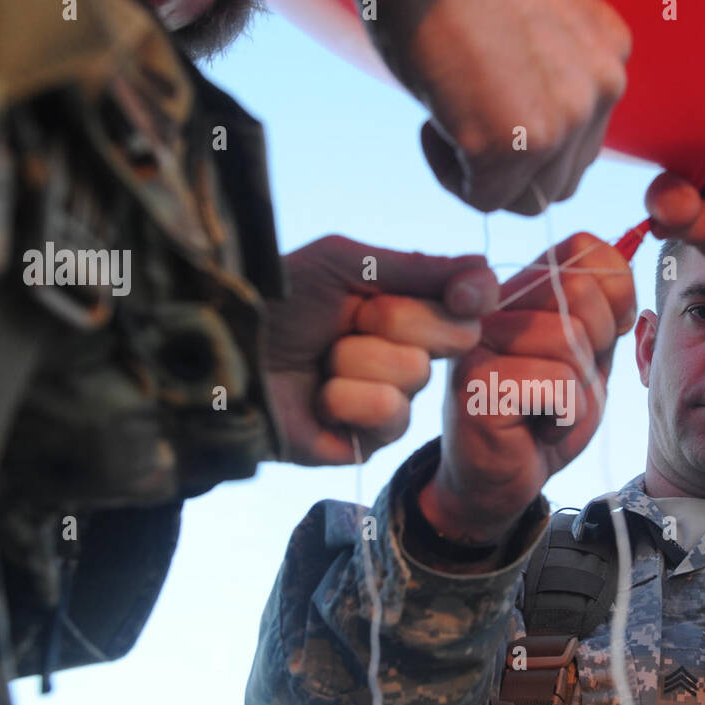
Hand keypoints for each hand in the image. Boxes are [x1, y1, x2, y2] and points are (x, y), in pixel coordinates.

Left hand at [265, 235, 498, 464]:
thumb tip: (486, 270)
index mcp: (401, 311)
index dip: (464, 298)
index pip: (465, 306)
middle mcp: (401, 356)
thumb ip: (417, 267)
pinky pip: (389, 415)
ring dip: (355, 359)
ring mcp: (386, 402)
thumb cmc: (272, 300)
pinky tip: (316, 397)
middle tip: (344, 321)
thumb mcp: (343, 262)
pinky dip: (345, 397)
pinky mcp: (366, 442)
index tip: (464, 292)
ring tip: (317, 361)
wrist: (219, 351)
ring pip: (414, 375)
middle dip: (391, 321)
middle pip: (451, 339)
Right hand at [349, 0, 629, 214]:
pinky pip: (484, 199)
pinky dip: (451, 174)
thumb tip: (516, 125)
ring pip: (526, 198)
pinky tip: (431, 120)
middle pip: (561, 179)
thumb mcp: (528, 19)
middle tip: (461, 112)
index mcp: (609, 53)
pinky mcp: (518, 143)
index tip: (484, 95)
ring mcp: (564, 119)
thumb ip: (543, 73)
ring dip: (482, 174)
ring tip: (447, 112)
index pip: (580, 139)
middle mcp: (601, 88)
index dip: (526, 134)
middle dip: (511, 166)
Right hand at [421, 233, 635, 544]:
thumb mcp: (591, 354)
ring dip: (578, 391)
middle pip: (580, 292)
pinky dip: (565, 418)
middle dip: (595, 349)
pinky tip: (537, 430)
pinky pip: (558, 385)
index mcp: (518, 285)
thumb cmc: (546, 416)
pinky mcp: (476, 384)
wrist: (501, 480)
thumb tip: (622, 261)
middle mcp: (489, 303)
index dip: (611, 298)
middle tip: (564, 384)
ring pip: (570, 340)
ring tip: (547, 410)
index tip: (593, 342)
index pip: (583, 247)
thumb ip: (606, 308)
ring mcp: (475, 340)